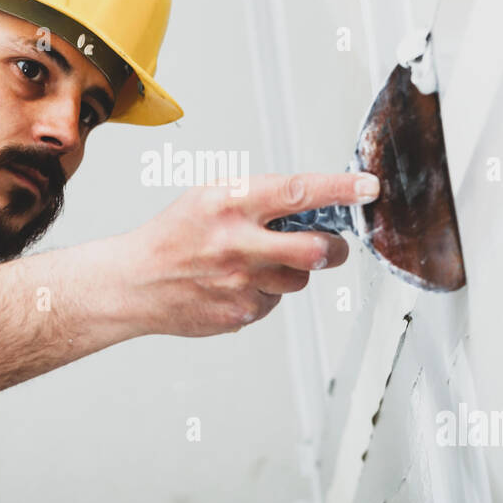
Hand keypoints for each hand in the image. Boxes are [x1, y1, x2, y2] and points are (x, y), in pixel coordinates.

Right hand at [121, 172, 379, 336]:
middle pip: (315, 249)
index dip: (340, 190)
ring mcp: (240, 283)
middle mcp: (238, 243)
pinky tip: (237, 284)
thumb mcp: (210, 194)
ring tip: (260, 262)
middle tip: (332, 244)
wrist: (135, 282)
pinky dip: (266, 292)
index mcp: (231, 204)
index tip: (367, 188)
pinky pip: (275, 301)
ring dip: (293, 270)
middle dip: (334, 246)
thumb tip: (311, 199)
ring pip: (300, 279)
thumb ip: (259, 194)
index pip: (298, 191)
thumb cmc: (175, 234)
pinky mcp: (241, 314)